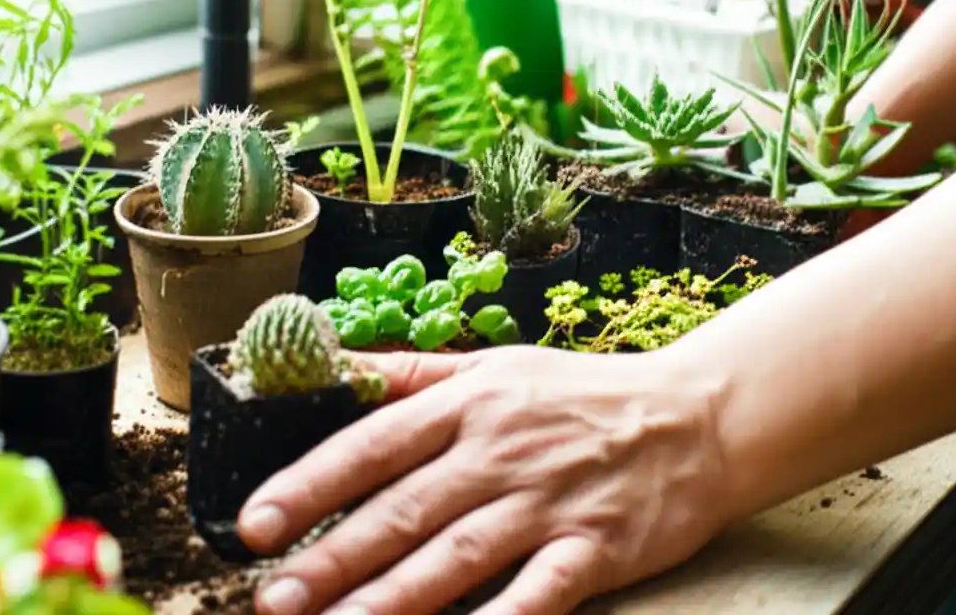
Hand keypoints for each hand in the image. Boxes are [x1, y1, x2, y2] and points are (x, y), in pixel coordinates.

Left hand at [237, 346, 733, 614]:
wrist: (699, 416)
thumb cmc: (584, 393)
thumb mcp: (497, 365)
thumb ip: (415, 372)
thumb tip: (336, 364)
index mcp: (470, 402)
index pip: (373, 443)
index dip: (310, 483)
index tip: (256, 524)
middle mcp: (501, 450)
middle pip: (404, 510)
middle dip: (333, 557)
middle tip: (274, 599)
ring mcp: (549, 502)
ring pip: (457, 556)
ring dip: (392, 599)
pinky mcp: (596, 548)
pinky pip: (539, 591)